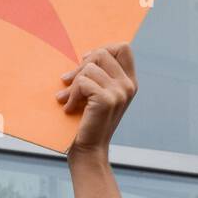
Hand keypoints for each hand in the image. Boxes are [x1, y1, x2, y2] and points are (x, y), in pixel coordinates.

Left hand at [56, 44, 136, 158]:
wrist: (89, 149)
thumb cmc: (88, 121)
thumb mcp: (99, 94)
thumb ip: (100, 75)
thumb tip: (86, 55)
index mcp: (130, 82)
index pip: (123, 47)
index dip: (103, 49)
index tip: (86, 63)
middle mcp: (129, 85)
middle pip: (102, 52)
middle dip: (81, 66)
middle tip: (68, 81)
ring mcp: (120, 92)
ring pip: (89, 68)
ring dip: (73, 83)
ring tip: (67, 99)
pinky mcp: (107, 100)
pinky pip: (82, 82)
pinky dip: (71, 95)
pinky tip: (69, 107)